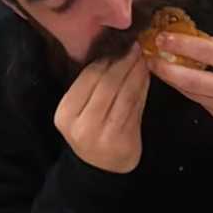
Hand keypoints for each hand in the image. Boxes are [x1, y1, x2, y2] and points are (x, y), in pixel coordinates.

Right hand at [54, 45, 149, 172]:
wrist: (101, 168)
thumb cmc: (92, 131)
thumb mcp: (82, 110)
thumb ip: (95, 84)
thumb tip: (114, 51)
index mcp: (66, 113)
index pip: (88, 78)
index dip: (106, 59)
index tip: (120, 44)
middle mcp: (82, 125)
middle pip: (107, 84)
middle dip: (123, 62)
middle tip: (136, 45)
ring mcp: (103, 134)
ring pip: (124, 94)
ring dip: (136, 72)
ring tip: (143, 57)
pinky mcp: (123, 140)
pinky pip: (135, 107)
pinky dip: (142, 87)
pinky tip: (146, 75)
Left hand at [147, 34, 212, 132]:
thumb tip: (186, 39)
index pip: (211, 52)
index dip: (183, 45)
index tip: (163, 38)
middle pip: (195, 80)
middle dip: (167, 69)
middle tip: (150, 57)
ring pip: (194, 93)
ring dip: (173, 79)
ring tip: (158, 65)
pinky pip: (201, 102)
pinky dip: (187, 90)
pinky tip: (178, 80)